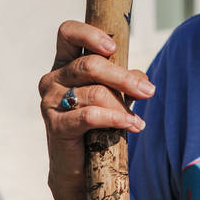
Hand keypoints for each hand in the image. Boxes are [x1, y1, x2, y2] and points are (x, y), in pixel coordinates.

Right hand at [38, 21, 153, 199]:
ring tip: (139, 120)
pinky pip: (89, 116)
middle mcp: (53, 79)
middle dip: (123, 78)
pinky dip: (114, 119)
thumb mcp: (113, 94)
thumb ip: (125, 80)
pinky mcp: (55, 125)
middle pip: (89, 65)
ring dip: (123, 105)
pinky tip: (132, 125)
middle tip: (149, 92)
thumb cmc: (97, 123)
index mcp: (65, 63)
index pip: (67, 33)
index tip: (114, 46)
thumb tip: (142, 79)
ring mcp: (50, 102)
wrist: (78, 166)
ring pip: (94, 92)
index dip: (89, 34)